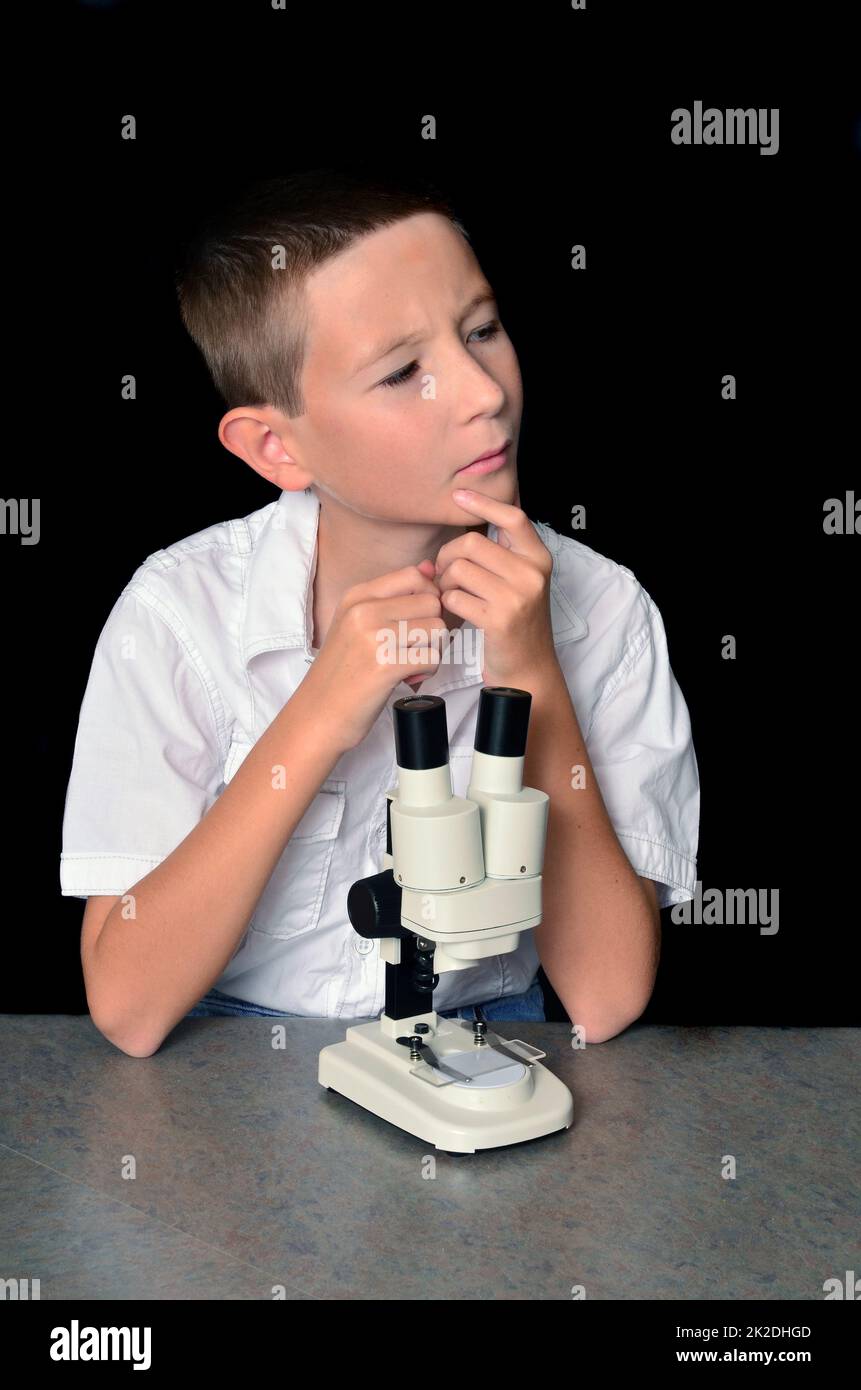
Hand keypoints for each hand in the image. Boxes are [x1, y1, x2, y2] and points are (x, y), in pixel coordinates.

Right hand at [299, 559, 448, 752]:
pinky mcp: (385, 666)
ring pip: (437, 629)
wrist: (318, 715)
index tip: (415, 621)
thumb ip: (392, 596)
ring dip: (432, 650)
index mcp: (356, 596)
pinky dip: (428, 671)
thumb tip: (430, 567)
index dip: (427, 598)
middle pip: (432, 602)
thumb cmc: (343, 671)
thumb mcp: (357, 624)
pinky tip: (408, 678)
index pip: (414, 575)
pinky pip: (433, 657)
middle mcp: (363, 611)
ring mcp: (373, 637)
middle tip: (413, 649)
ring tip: (410, 664)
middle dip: (432, 628)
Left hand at [435, 489, 556, 685]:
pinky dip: (446, 603)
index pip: (512, 517)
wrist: (529, 668)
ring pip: (459, 569)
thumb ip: (501, 553)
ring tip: (449, 594)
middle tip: (445, 574)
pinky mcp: (499, 620)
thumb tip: (464, 518)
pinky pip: (454, 597)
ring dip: (444, 582)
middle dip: (447, 557)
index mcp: (538, 558)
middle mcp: (532, 573)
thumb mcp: (520, 581)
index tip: (459, 495)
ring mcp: (517, 596)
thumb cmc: (516, 622)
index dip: (483, 502)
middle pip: (472, 542)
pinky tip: (454, 612)